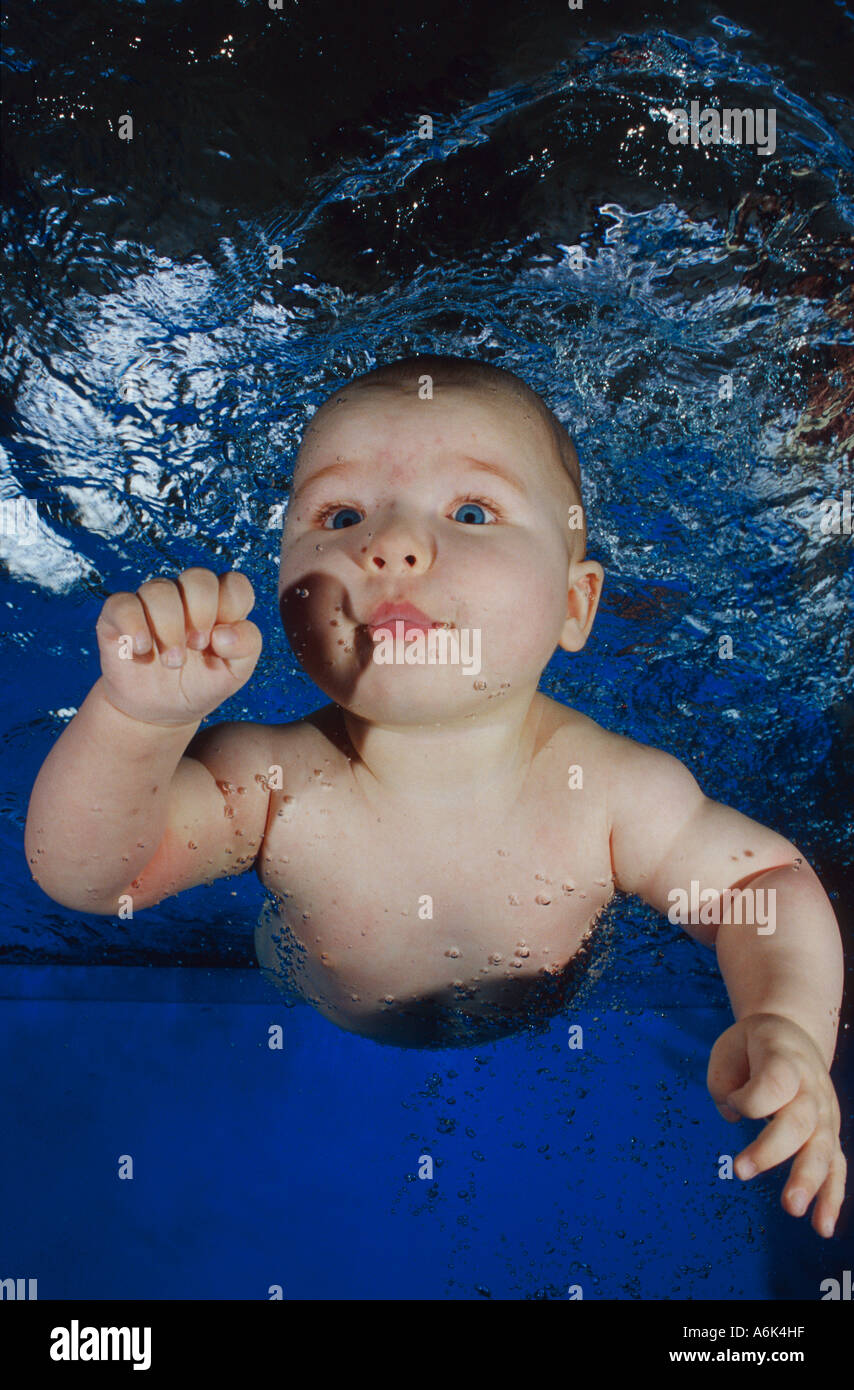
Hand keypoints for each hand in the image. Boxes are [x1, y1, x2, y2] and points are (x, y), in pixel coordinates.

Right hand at [95, 567, 262, 725]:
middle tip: (197, 646)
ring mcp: (151, 603)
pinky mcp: (119, 615)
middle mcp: (185, 597)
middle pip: (198, 577)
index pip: (234, 583)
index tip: (220, 641)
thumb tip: (224, 633)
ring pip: (159, 589)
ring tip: (173, 661)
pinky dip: (134, 627)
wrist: (159, 712)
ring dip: (169, 628)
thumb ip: (246, 647)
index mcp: (220, 604)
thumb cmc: (201, 684)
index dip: (232, 606)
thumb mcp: (235, 674)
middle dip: (201, 612)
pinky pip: (122, 604)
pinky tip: (142, 651)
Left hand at [707, 1012, 845, 1236]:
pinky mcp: (830, 1136)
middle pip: (798, 1120)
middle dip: (772, 1149)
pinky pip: (836, 1169)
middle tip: (742, 1172)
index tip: (732, 1100)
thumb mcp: (730, 1047)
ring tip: (792, 1208)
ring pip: (821, 1149)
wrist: (794, 1037)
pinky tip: (822, 1226)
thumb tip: (733, 1118)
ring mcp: (825, 1114)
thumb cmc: (754, 1046)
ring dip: (807, 1180)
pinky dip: (831, 1198)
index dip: (749, 1096)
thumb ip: (725, 1082)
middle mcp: (812, 1088)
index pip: (774, 1081)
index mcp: (786, 1058)